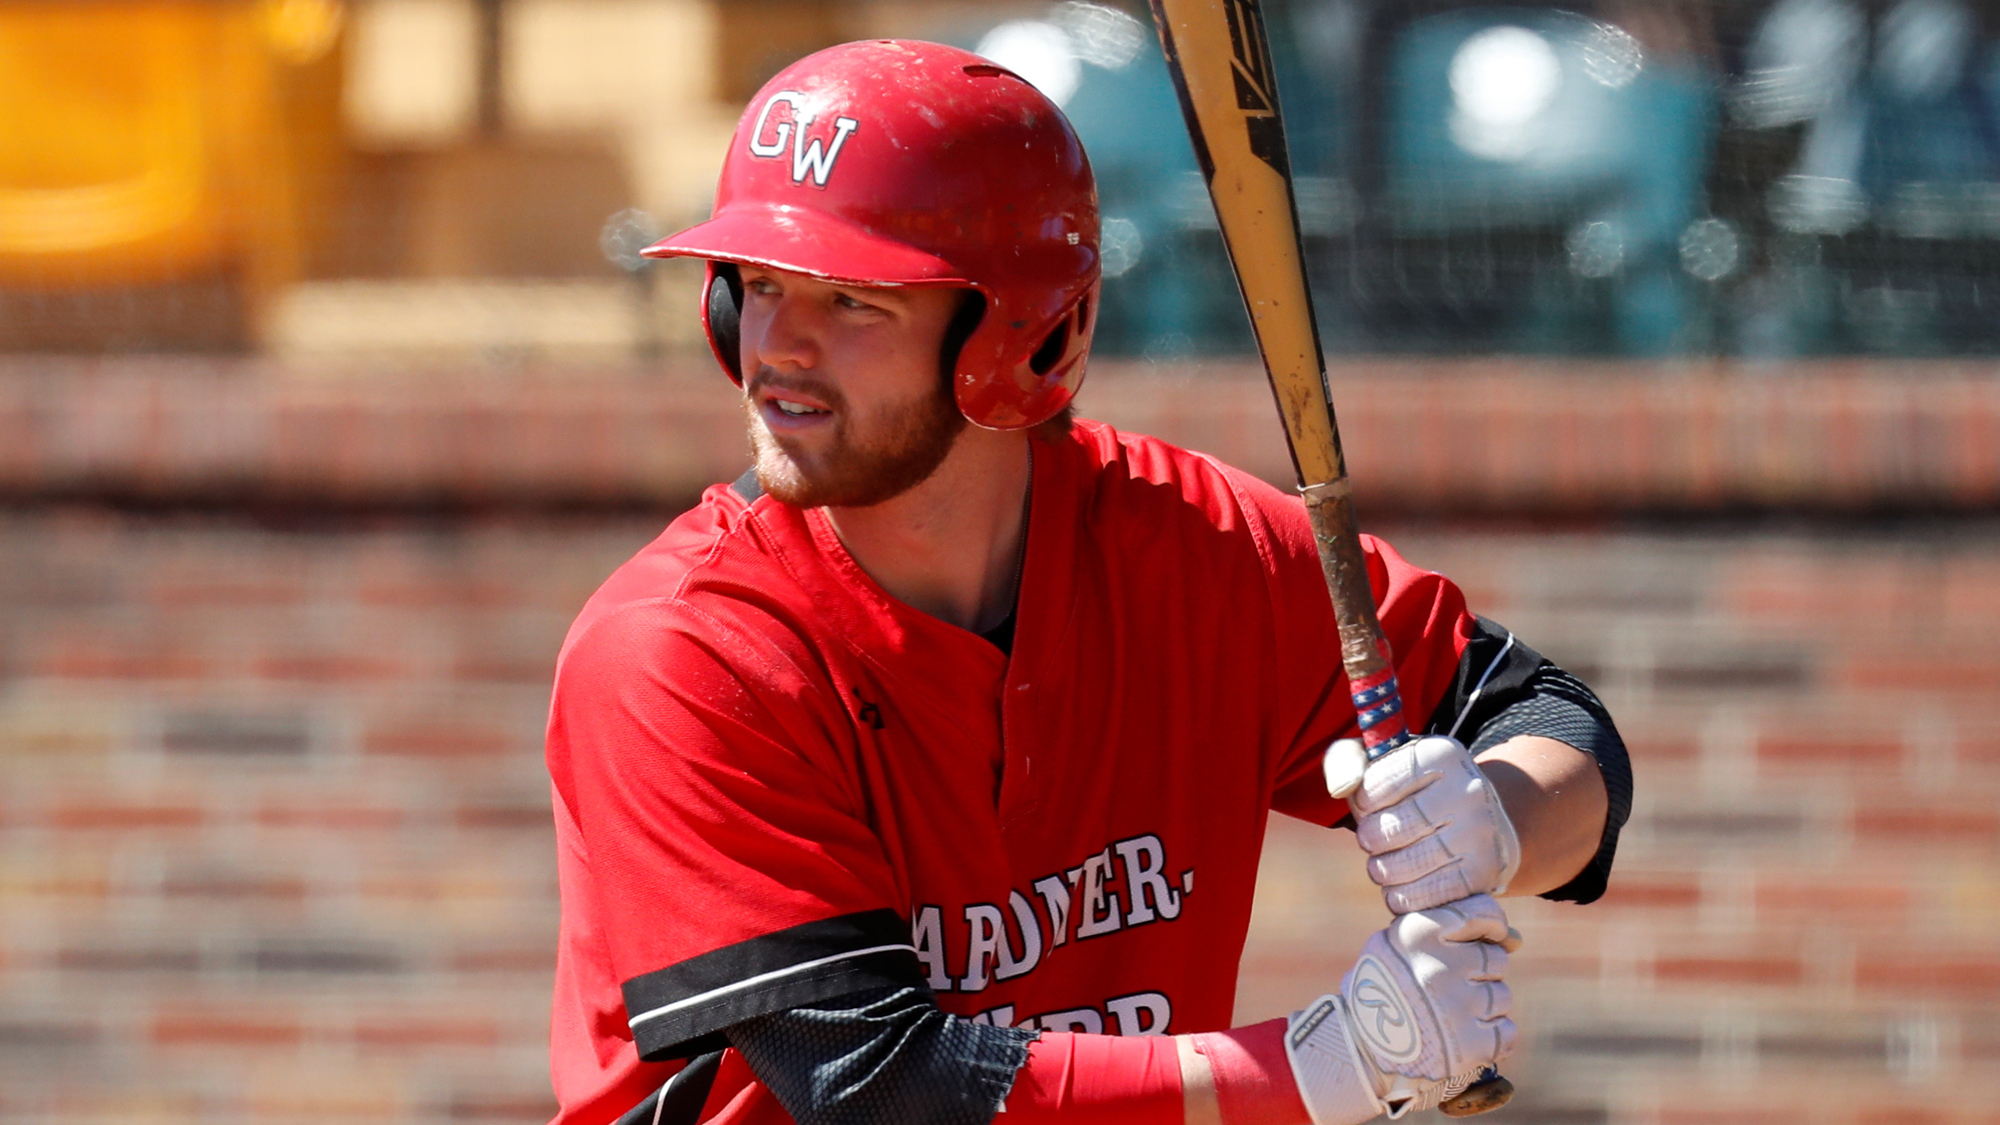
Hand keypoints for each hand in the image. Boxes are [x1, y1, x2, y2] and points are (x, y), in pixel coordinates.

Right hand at [1284, 896, 1517, 1122]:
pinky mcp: (1468, 1044)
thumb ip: (1455, 934)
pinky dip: (1493, 1037)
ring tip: (1451, 1015)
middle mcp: (1439, 965)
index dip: (1490, 927)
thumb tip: (1517, 940)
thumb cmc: (1385, 987)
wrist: (1358, 1046)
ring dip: (1484, 1007)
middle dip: (1480, 974)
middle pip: (1495, 959)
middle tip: (1450, 988)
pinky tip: (1467, 1036)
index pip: (1483, 913)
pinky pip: (1507, 1032)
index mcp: (1419, 931)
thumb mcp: (1404, 946)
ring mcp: (1456, 1006)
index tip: (1480, 940)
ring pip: (1502, 996)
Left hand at [1342, 736, 1519, 914]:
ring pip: (1401, 867)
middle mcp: (1467, 789)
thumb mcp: (1384, 762)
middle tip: (1375, 840)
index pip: (1375, 785)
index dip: (1363, 803)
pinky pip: (1421, 897)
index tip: (1372, 806)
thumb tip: (1341, 787)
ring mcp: (1479, 832)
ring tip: (1388, 864)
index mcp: (1440, 754)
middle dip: (1370, 840)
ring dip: (1383, 871)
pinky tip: (1405, 885)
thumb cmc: (1418, 792)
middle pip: (1388, 830)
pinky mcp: (1483, 872)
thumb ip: (1346, 759)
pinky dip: (1402, 897)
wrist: (1486, 823)